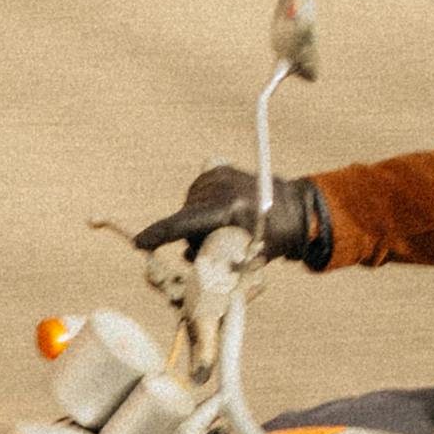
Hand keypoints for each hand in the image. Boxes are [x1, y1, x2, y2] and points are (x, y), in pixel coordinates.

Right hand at [130, 165, 328, 265]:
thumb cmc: (274, 240)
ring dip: (198, 225)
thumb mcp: (246, 257)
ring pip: (188, 209)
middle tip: (220, 247)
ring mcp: (217, 176)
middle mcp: (219, 188)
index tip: (138, 243)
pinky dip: (202, 210)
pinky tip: (222, 214)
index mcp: (229, 209)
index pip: (183, 223)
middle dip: (193, 238)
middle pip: (186, 220)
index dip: (158, 236)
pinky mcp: (217, 170)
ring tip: (225, 229)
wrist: (294, 208)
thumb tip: (185, 263)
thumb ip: (216, 262)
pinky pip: (195, 197)